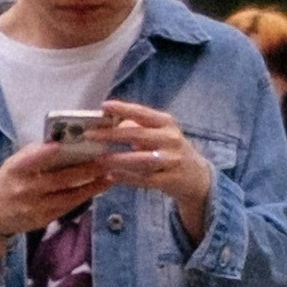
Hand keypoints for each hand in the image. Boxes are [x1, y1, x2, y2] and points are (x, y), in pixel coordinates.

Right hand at [0, 133, 100, 276]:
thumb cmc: (8, 180)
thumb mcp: (14, 164)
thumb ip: (35, 154)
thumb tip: (64, 140)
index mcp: (15, 170)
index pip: (34, 158)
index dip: (50, 152)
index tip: (71, 144)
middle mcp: (25, 189)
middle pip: (59, 179)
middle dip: (86, 170)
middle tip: (107, 160)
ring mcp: (35, 206)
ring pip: (68, 196)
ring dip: (92, 186)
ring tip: (110, 175)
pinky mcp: (43, 219)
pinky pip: (68, 207)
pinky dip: (85, 197)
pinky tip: (98, 188)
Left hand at [82, 99, 214, 237]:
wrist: (197, 176)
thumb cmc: (171, 150)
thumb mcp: (160, 133)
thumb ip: (138, 126)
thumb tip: (111, 122)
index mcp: (166, 123)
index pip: (142, 113)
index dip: (123, 108)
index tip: (104, 106)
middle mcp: (170, 139)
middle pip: (137, 135)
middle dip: (111, 135)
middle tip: (89, 135)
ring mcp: (171, 160)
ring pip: (140, 159)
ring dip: (117, 159)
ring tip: (98, 160)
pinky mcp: (169, 180)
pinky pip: (144, 179)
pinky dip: (126, 177)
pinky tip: (111, 176)